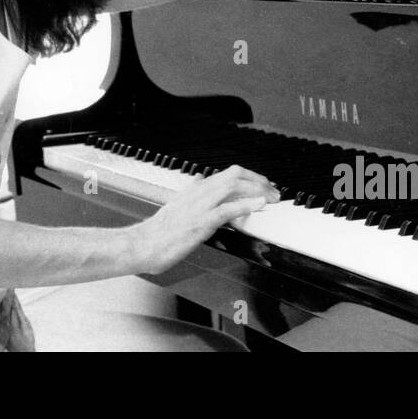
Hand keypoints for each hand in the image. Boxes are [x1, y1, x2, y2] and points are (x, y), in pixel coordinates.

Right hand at [131, 165, 279, 275]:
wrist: (143, 244)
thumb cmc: (159, 230)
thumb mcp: (177, 204)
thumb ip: (192, 192)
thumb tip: (200, 179)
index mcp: (196, 189)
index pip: (228, 174)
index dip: (250, 177)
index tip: (263, 186)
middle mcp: (199, 193)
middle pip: (235, 175)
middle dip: (258, 181)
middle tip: (274, 192)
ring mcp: (200, 206)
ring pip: (233, 186)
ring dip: (257, 190)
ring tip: (272, 197)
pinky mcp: (201, 222)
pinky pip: (227, 208)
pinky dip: (246, 204)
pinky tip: (259, 205)